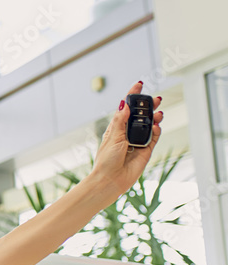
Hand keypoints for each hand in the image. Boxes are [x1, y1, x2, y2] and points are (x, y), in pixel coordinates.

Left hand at [88, 80, 163, 200]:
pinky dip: (156, 131)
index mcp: (116, 128)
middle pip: (141, 115)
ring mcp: (138, 142)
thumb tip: (125, 104)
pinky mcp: (146, 151)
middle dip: (148, 106)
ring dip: (154, 117)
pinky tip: (156, 126)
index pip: (126, 109)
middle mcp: (127, 133)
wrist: (111, 180)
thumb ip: (120, 120)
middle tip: (155, 98)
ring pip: (149, 125)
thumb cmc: (106, 160)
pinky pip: (154, 138)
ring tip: (158, 112)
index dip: (132, 96)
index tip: (139, 84)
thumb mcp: (112, 137)